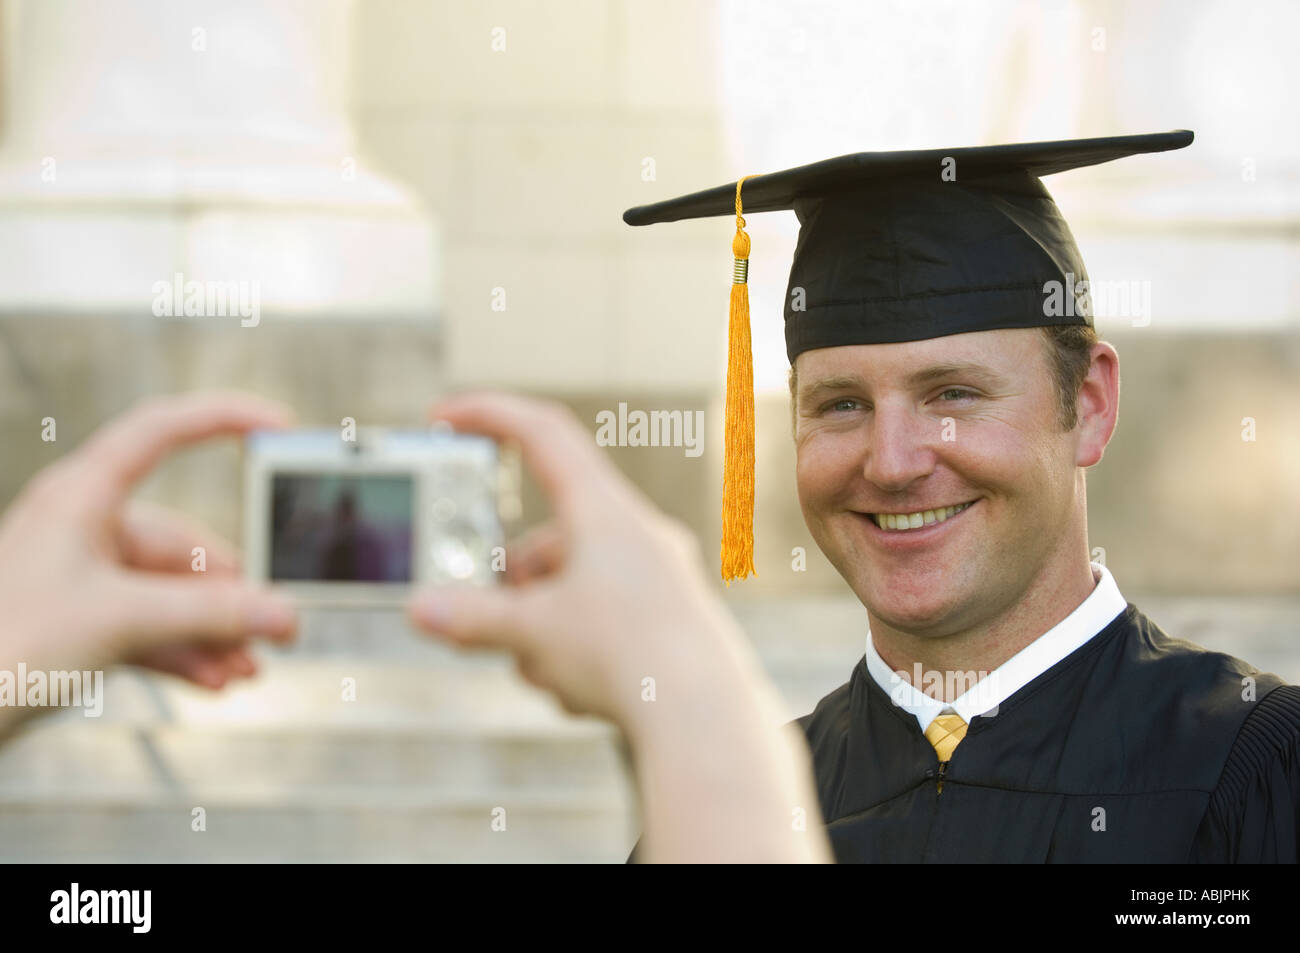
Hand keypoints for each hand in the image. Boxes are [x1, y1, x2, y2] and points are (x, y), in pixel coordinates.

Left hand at [0, 392, 298, 694]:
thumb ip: (212, 615)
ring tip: (247, 667)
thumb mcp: (124, 621)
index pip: (163, 430)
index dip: (224, 419)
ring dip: (212, 631)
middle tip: (274, 624)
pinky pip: (148, 626)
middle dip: (230, 591)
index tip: (278, 428)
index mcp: (83, 494)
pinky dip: (183, 650)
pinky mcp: (77, 621)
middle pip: (182, 542)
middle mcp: (83, 526)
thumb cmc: (6, 646)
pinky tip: (215, 679)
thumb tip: (284, 614)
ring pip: (169, 593)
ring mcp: (80, 576)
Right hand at [405, 392, 831, 861]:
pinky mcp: (666, 616)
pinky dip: (575, 648)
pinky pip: (602, 617)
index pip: (542, 433)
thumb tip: (422, 610)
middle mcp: (635, 532)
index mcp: (603, 510)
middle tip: (493, 615)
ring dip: (542, 627)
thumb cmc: (626, 656)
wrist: (705, 715)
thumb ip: (472, 618)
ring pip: (572, 584)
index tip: (445, 417)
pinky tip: (578, 690)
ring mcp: (656, 574)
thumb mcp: (531, 634)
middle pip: (548, 535)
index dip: (489, 415)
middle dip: (512, 582)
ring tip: (544, 670)